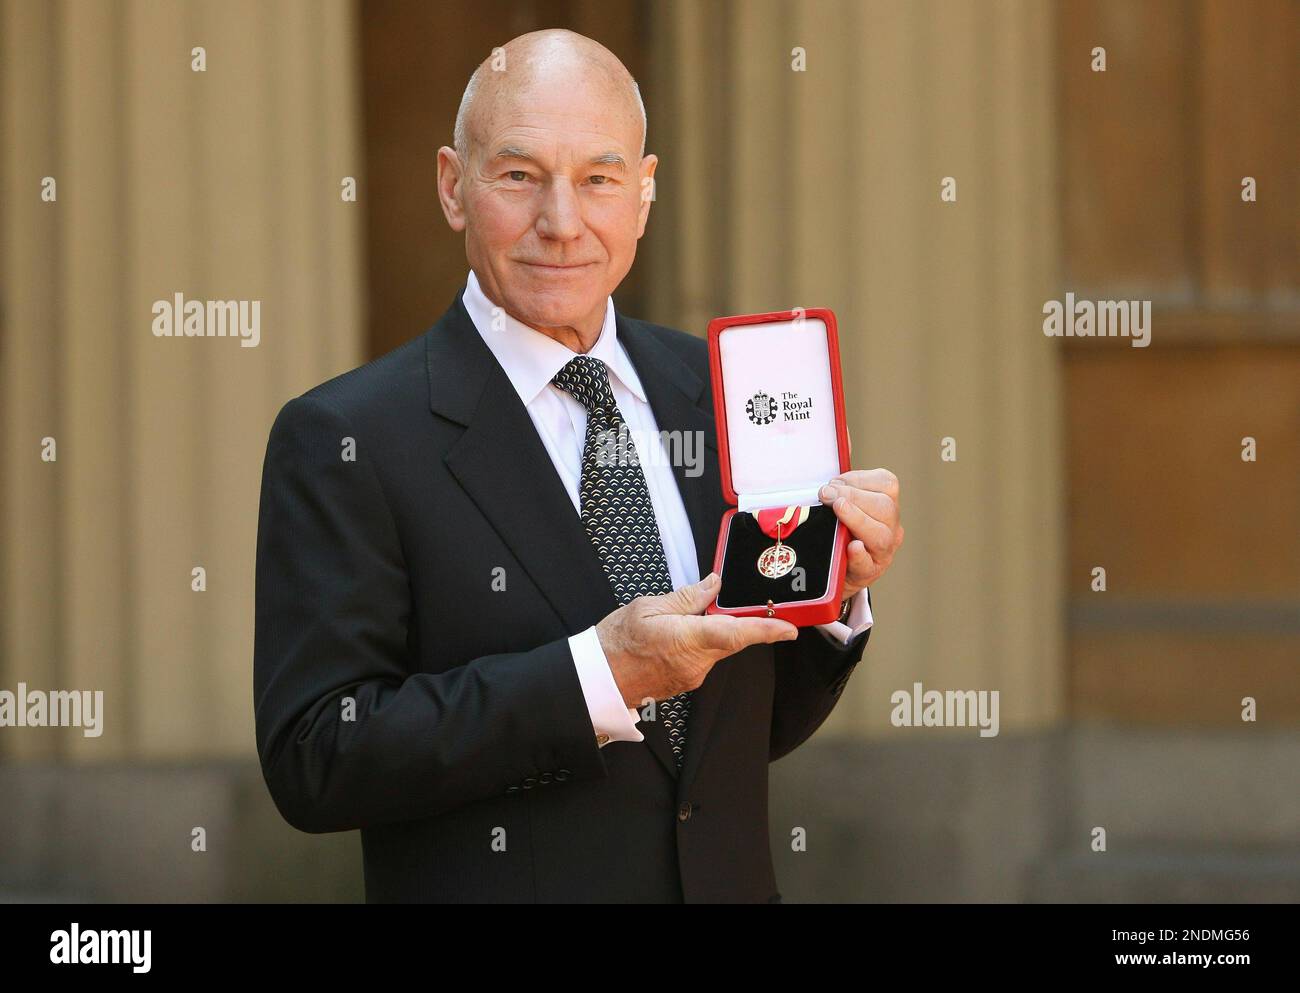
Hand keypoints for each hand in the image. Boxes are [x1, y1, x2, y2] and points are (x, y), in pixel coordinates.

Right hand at [596, 572, 798, 707]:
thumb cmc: (616, 642)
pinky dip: (700, 642)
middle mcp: (696, 663)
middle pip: (731, 638)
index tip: (790, 628)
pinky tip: (678, 634)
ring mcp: (693, 675)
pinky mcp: (687, 681)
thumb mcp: (648, 608)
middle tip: (730, 603)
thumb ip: (687, 597)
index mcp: (687, 639)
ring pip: (718, 647)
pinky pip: (705, 656)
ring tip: (680, 619)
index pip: (736, 634)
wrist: (598, 679)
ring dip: (712, 630)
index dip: (766, 630)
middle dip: (736, 620)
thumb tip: (714, 585)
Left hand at [818, 467, 903, 599]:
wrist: (838, 567)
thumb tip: (843, 431)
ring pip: (881, 535)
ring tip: (836, 510)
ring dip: (857, 519)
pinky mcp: (869, 571)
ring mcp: (883, 551)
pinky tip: (851, 546)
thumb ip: (844, 472)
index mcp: (887, 503)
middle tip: (826, 495)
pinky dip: (859, 554)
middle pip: (885, 507)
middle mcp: (891, 526)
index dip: (858, 480)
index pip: (886, 483)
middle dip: (853, 497)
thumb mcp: (843, 498)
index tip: (834, 482)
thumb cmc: (840, 526)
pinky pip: (868, 564)